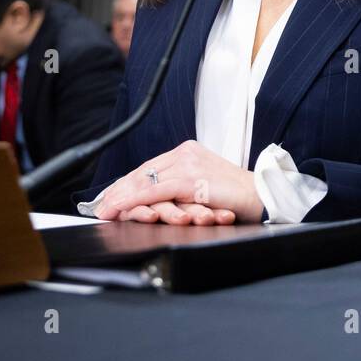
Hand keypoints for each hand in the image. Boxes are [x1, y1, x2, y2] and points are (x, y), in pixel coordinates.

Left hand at [92, 140, 262, 223]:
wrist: (261, 195)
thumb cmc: (235, 196)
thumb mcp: (203, 184)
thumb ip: (180, 185)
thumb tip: (155, 198)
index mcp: (188, 151)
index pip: (150, 167)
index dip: (126, 182)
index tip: (110, 196)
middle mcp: (186, 153)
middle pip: (143, 172)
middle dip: (118, 190)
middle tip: (100, 206)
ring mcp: (188, 164)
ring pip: (145, 181)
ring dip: (121, 197)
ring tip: (105, 210)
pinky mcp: (191, 180)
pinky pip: (155, 190)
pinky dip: (135, 200)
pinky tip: (121, 208)